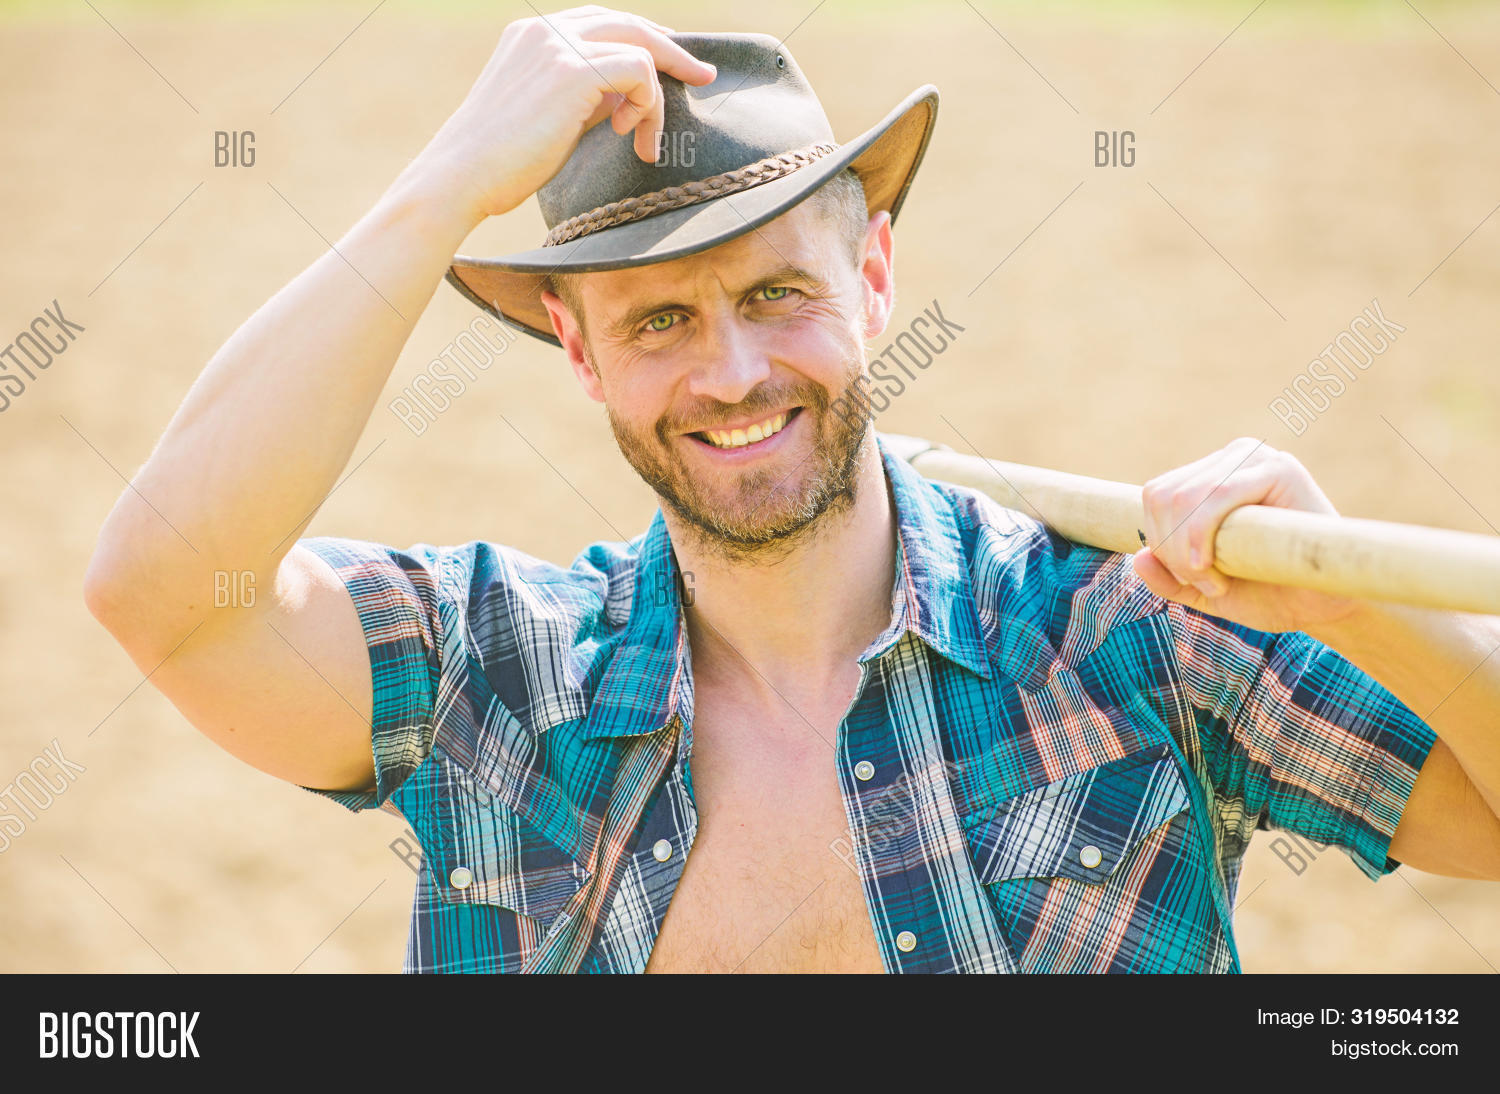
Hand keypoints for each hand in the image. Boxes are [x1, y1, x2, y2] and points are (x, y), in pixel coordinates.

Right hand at [410, 6, 716, 224]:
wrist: (461, 178)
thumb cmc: (502, 163)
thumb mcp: (551, 117)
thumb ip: (588, 96)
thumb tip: (631, 95)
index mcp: (533, 35)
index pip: (604, 22)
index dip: (644, 41)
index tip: (674, 66)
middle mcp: (545, 29)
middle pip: (629, 23)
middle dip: (672, 52)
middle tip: (703, 78)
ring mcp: (558, 45)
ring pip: (640, 48)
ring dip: (655, 98)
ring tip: (641, 141)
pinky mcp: (573, 70)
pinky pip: (640, 71)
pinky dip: (648, 104)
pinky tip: (628, 134)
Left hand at [1131, 436, 1361, 633]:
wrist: (1323, 607)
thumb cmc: (1266, 593)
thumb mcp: (1201, 591)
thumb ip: (1167, 578)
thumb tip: (1137, 557)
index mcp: (1210, 475)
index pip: (1156, 495)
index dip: (1160, 543)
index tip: (1191, 580)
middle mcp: (1231, 458)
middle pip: (1162, 495)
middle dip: (1171, 551)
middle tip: (1206, 585)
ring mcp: (1256, 458)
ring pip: (1183, 496)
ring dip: (1187, 552)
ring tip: (1217, 583)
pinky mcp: (1280, 469)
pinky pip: (1217, 493)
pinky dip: (1202, 538)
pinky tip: (1218, 573)